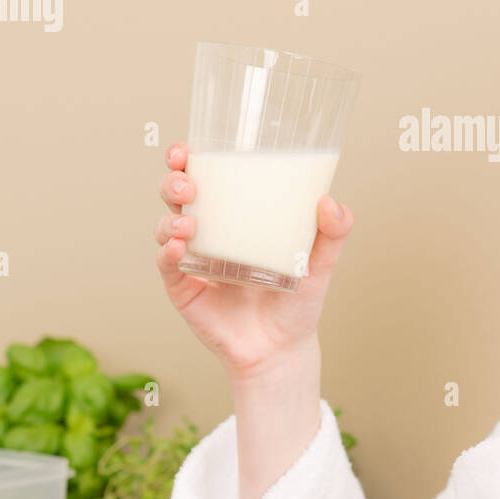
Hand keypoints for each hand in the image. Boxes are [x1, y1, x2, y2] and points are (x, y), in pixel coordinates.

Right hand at [154, 141, 354, 381]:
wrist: (282, 349)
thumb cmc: (298, 302)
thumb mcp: (320, 263)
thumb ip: (333, 233)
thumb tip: (331, 202)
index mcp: (236, 216)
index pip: (207, 177)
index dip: (189, 159)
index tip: (187, 148)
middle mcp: (209, 232)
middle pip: (177, 195)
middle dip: (174, 181)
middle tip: (188, 183)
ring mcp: (192, 259)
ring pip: (166, 226)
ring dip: (171, 217)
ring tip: (189, 222)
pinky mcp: (183, 287)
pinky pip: (167, 264)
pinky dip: (167, 252)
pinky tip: (178, 247)